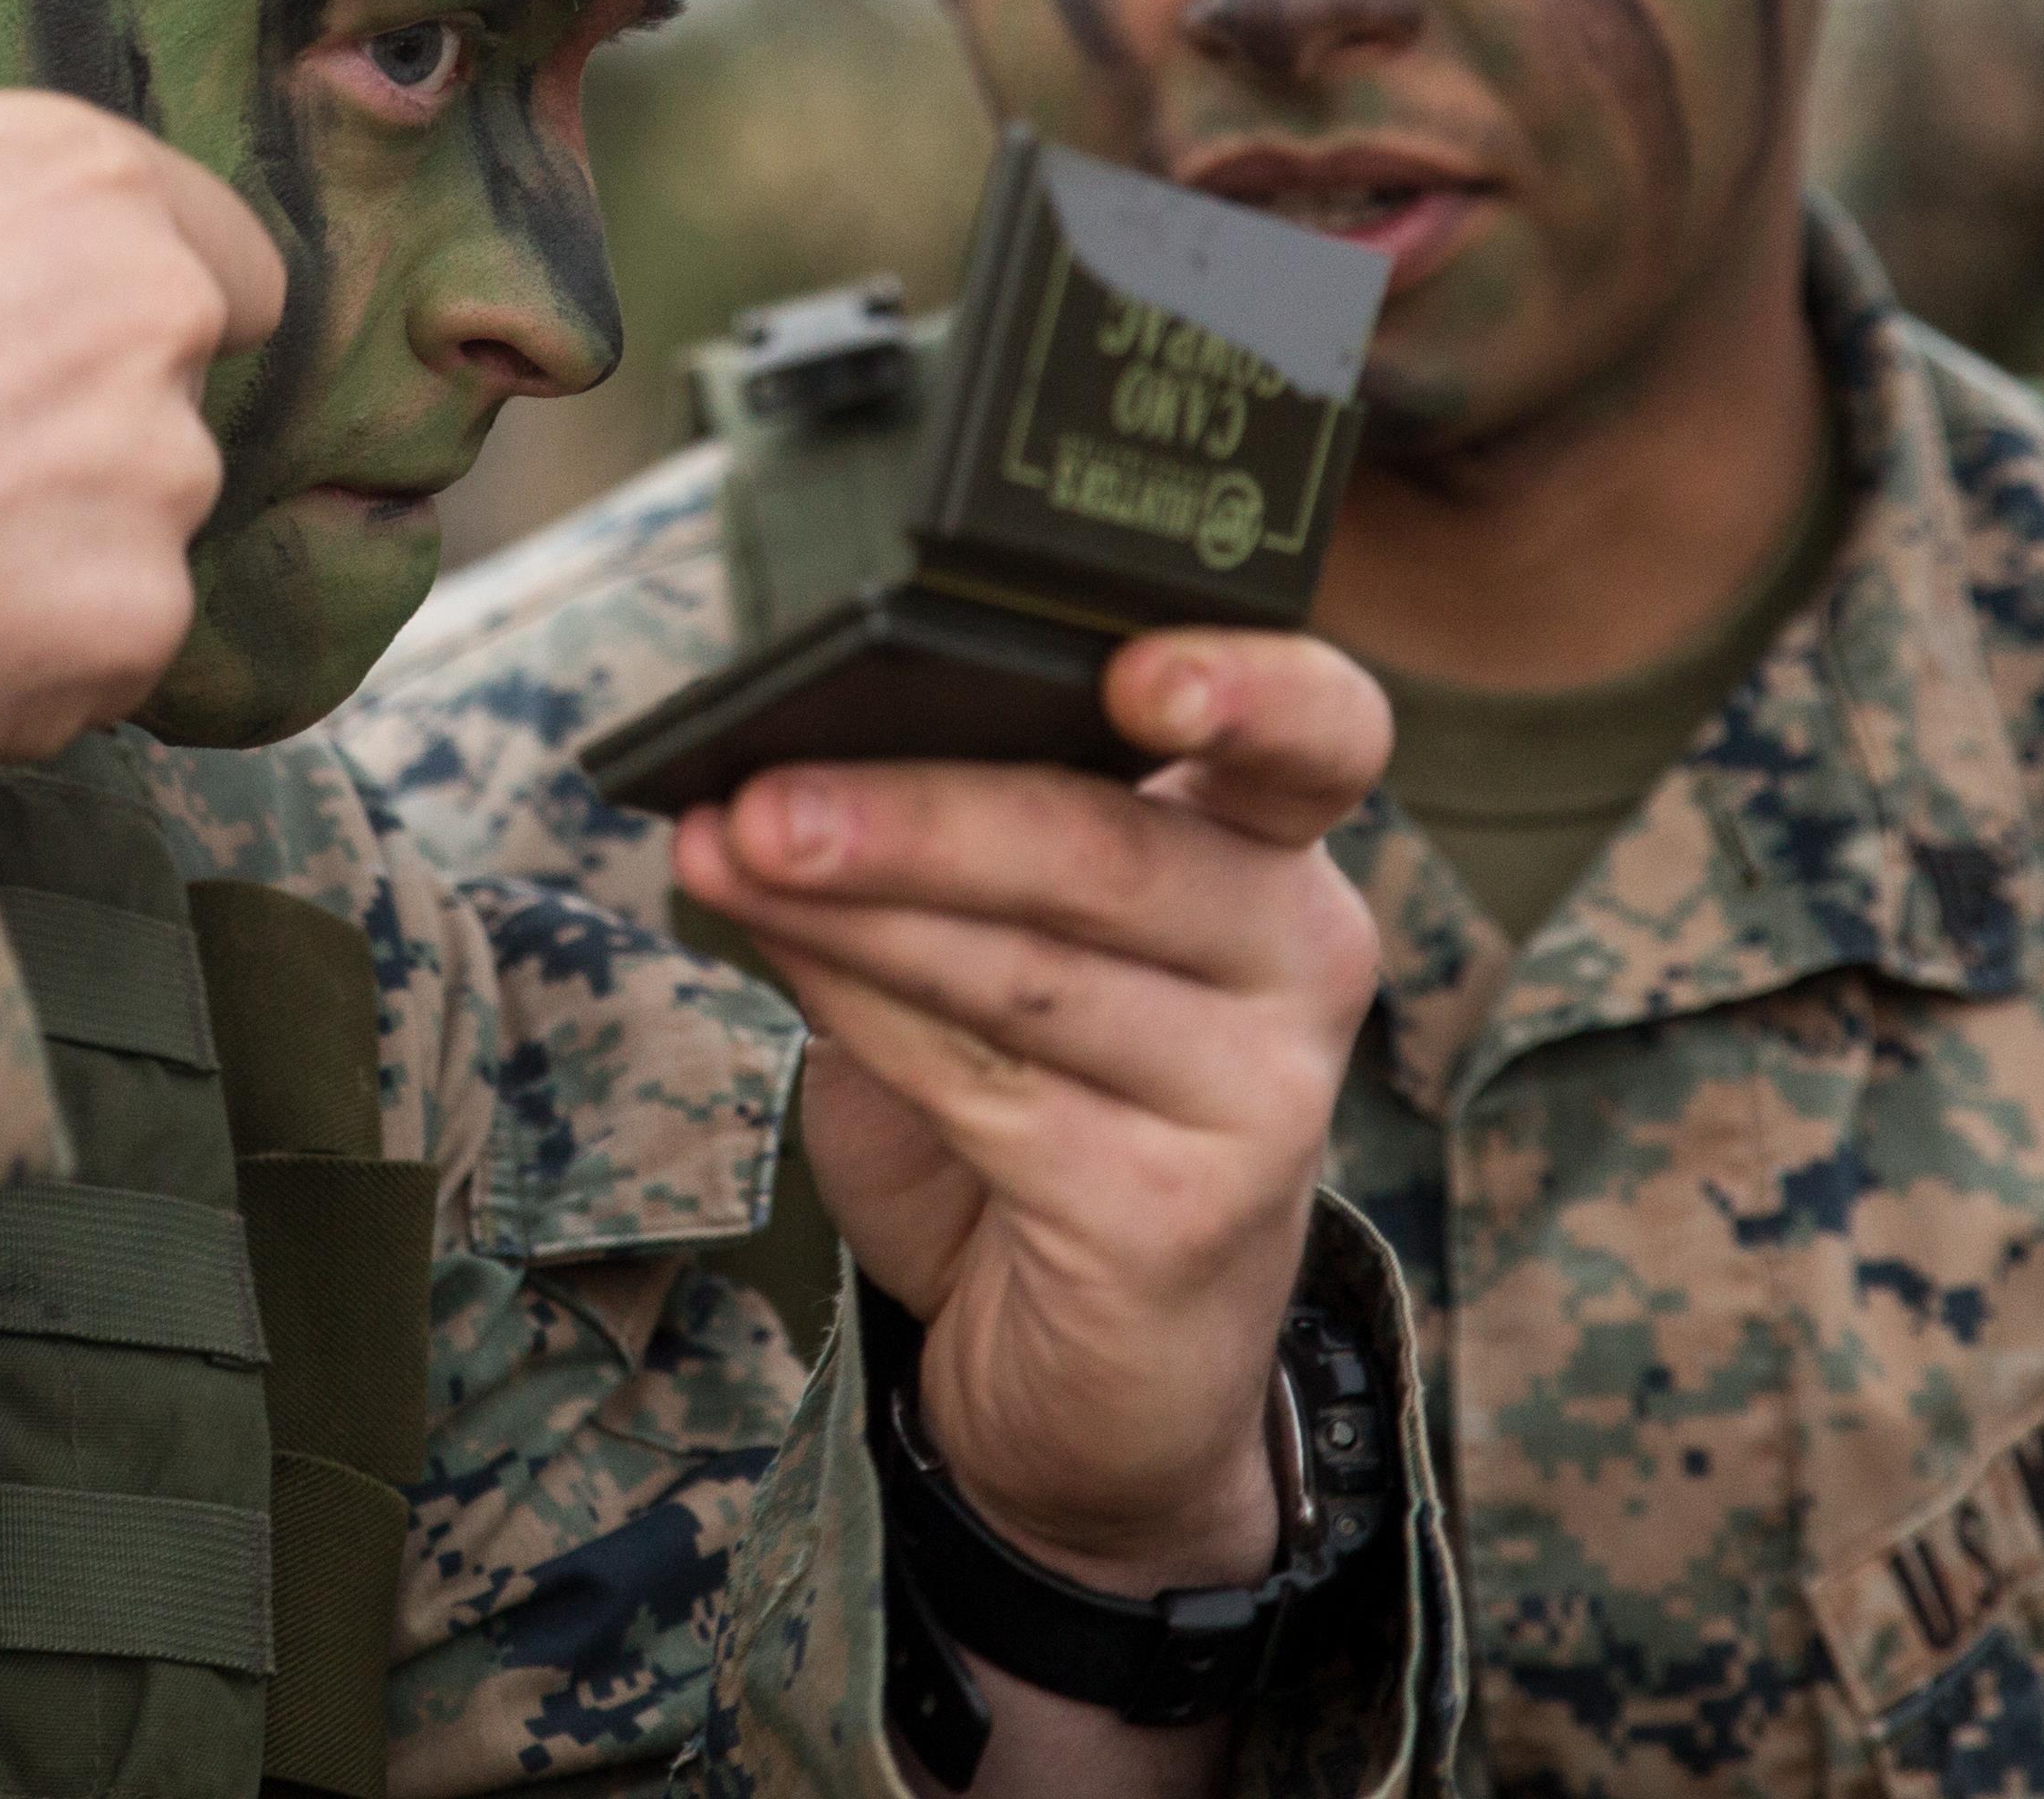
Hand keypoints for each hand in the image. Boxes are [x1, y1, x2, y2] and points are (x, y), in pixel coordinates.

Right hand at [0, 0, 284, 769]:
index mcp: (81, 175)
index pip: (214, 254)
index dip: (108, 307)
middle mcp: (153, 315)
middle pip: (170, 397)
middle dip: (72, 436)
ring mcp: (153, 480)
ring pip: (134, 532)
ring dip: (41, 557)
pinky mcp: (126, 626)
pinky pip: (101, 653)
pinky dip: (22, 663)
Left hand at [674, 630, 1385, 1592]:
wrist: (1099, 1373)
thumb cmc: (1050, 1116)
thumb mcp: (1010, 951)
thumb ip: (943, 853)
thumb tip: (771, 764)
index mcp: (1271, 850)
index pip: (1320, 734)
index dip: (1251, 686)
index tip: (1139, 670)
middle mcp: (1299, 958)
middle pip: (1118, 854)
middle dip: (920, 816)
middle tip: (760, 795)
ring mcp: (1258, 1097)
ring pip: (1030, 973)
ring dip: (853, 913)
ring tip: (722, 857)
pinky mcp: (1177, 1217)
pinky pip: (985, 1091)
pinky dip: (861, 1013)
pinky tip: (778, 957)